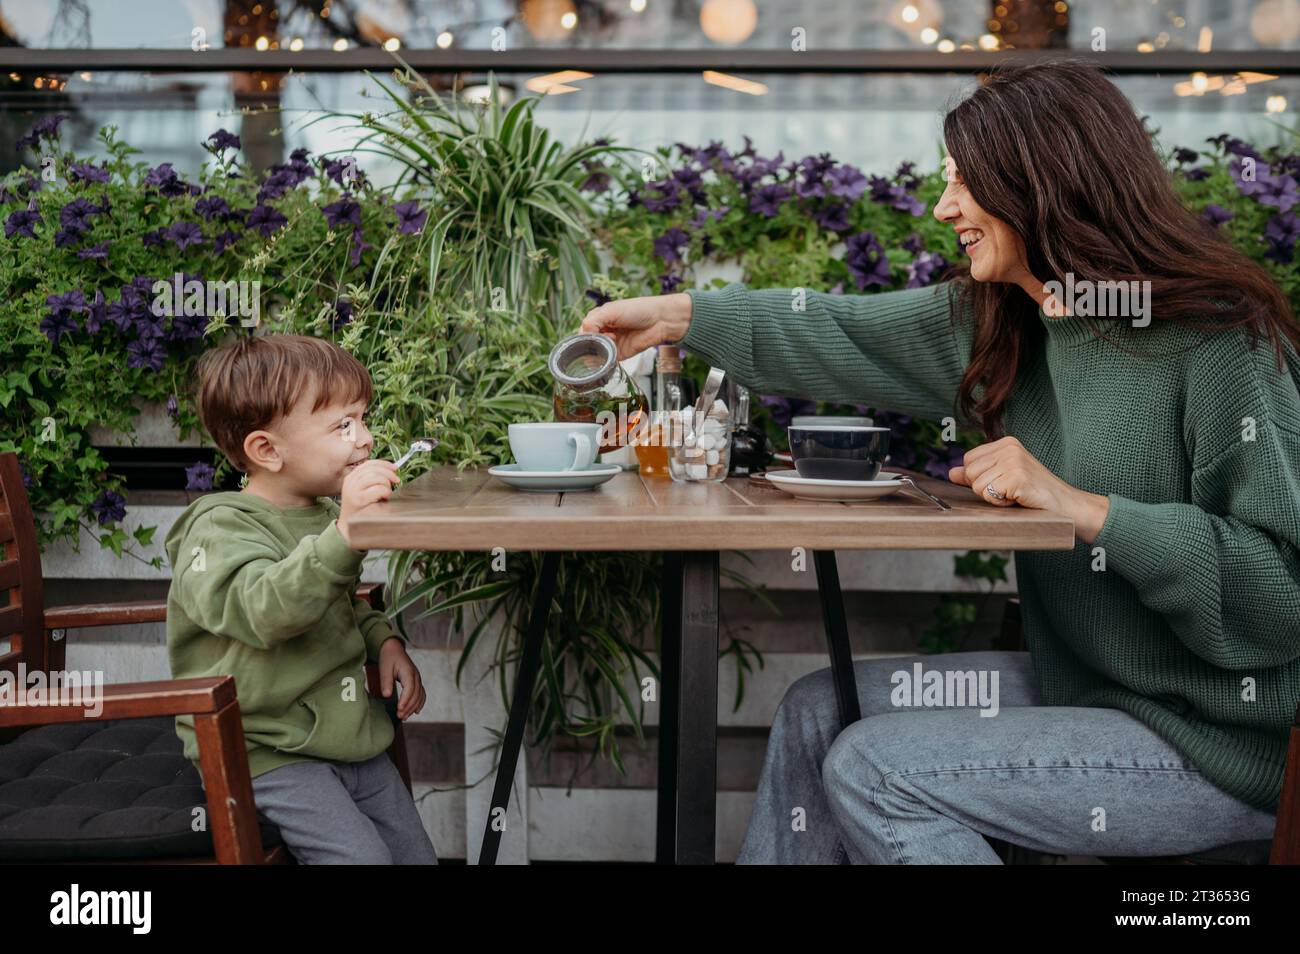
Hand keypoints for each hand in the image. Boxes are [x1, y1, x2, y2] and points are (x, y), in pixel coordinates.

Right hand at [338, 459, 399, 549]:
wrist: (349, 528)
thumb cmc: (361, 510)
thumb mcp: (363, 491)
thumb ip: (372, 479)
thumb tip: (392, 470)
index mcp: (351, 478)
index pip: (369, 464)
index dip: (384, 464)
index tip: (395, 468)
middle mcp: (350, 482)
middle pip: (374, 469)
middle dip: (389, 474)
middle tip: (396, 481)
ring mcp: (353, 490)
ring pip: (377, 477)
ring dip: (387, 485)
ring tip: (387, 494)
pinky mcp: (359, 499)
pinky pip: (379, 489)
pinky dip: (386, 492)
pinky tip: (385, 499)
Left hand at [378, 638, 424, 719]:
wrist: (393, 649)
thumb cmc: (388, 658)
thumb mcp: (384, 668)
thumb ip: (386, 681)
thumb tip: (386, 695)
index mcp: (408, 671)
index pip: (410, 688)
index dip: (405, 700)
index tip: (399, 709)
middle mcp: (416, 676)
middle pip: (416, 694)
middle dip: (408, 707)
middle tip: (399, 716)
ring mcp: (418, 679)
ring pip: (419, 696)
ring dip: (413, 707)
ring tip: (404, 717)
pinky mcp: (416, 682)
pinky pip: (421, 694)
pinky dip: (419, 703)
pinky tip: (416, 712)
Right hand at [580, 292, 692, 360]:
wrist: (660, 321)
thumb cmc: (638, 310)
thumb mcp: (612, 310)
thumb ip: (594, 320)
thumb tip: (583, 333)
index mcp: (600, 318)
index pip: (584, 328)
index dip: (586, 332)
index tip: (593, 331)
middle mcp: (604, 331)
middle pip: (587, 342)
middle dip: (592, 342)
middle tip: (603, 337)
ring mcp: (611, 344)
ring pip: (595, 353)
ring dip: (599, 350)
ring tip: (612, 339)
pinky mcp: (619, 355)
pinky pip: (606, 361)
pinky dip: (605, 360)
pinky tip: (611, 352)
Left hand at [947, 435, 1109, 541]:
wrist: (1065, 504)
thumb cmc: (1034, 492)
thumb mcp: (1003, 477)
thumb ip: (978, 473)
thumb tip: (951, 473)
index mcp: (1006, 443)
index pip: (968, 459)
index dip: (980, 477)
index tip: (1002, 482)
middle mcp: (1009, 447)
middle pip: (970, 472)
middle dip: (985, 488)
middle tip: (1009, 490)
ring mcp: (1013, 460)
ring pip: (977, 485)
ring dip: (994, 497)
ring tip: (1015, 494)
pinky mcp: (1017, 476)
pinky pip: (989, 494)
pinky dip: (1001, 502)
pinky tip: (1018, 498)